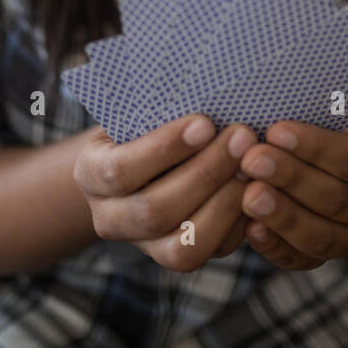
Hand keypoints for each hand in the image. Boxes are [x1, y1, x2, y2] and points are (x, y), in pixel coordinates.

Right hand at [73, 117, 257, 270]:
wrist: (143, 156)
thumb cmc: (145, 121)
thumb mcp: (137, 109)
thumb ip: (158, 108)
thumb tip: (205, 90)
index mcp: (90, 174)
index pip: (121, 171)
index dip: (164, 149)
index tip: (205, 122)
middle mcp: (109, 219)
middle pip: (154, 212)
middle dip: (205, 174)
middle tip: (242, 138)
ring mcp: (144, 246)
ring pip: (182, 248)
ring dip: (224, 204)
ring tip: (252, 166)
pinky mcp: (179, 256)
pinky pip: (212, 253)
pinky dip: (239, 224)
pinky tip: (258, 189)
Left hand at [236, 120, 347, 269]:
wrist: (326, 164)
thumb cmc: (319, 128)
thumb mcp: (323, 112)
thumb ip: (304, 115)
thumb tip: (265, 115)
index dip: (315, 147)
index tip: (275, 131)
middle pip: (337, 198)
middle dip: (291, 178)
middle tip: (252, 161)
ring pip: (323, 235)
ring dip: (283, 215)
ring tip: (249, 196)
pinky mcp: (323, 257)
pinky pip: (301, 259)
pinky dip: (275, 246)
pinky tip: (251, 228)